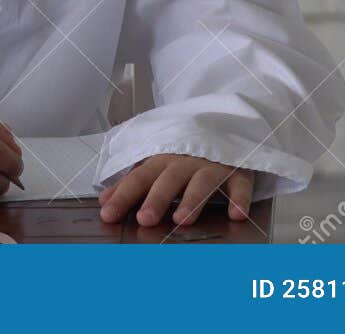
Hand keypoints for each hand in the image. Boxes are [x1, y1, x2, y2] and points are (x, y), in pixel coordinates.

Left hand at [98, 154, 253, 225]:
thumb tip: (104, 201)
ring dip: (192, 200)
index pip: (138, 177)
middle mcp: (185, 161)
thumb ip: (132, 183)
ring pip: (202, 181)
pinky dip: (240, 198)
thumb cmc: (184, 153)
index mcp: (162, 159)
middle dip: (156, 198)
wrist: (223, 124)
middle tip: (144, 218)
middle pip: (169, 179)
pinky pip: (241, 183)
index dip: (123, 195)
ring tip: (182, 220)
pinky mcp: (238, 169)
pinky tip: (235, 214)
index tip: (107, 214)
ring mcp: (213, 164)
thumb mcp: (156, 164)